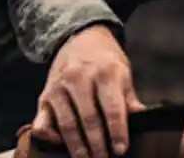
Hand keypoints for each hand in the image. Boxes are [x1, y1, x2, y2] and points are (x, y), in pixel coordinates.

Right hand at [32, 25, 145, 157]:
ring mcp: (59, 87)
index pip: (112, 108)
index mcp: (104, 72)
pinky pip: (42, 122)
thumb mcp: (123, 72)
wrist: (80, 37)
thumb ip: (129, 98)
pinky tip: (61, 144)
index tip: (121, 150)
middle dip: (97, 145)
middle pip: (88, 119)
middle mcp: (79, 78)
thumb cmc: (106, 60)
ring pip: (66, 124)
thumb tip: (141, 119)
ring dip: (77, 147)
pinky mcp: (44, 96)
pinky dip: (50, 137)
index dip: (117, 132)